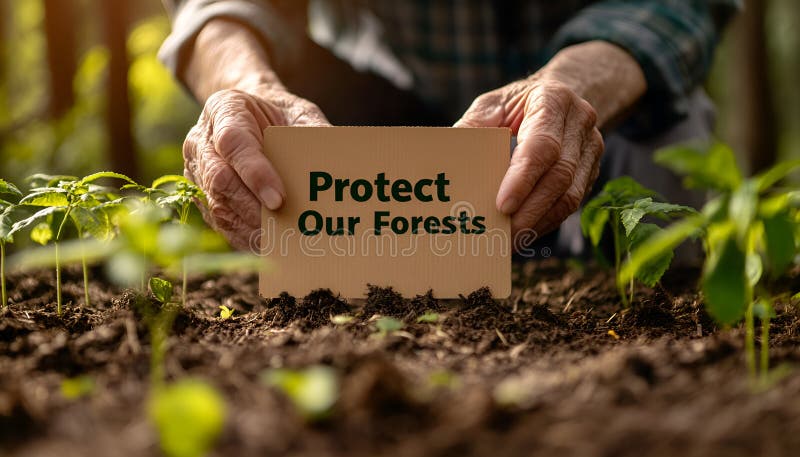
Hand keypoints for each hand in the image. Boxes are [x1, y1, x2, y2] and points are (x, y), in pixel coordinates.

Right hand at [182, 88, 329, 249]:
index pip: (233, 143)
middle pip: (220, 179)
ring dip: (248, 228)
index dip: (255, 173)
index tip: (279, 199)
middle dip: (253, 209)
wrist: (254, 113)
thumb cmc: (279, 114)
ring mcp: (197, 170)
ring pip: (217, 204)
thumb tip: (336, 163)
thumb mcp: (299, 113)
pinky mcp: (202, 195)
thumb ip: (313, 132)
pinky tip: (268, 246)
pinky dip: (243, 237)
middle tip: (283, 229)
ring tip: (279, 244)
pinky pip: (218, 220)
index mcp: (225, 109)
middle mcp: (203, 141)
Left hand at [455, 75, 602, 243]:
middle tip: (503, 235)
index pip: (543, 145)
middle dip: (530, 211)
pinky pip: (571, 204)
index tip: (502, 205)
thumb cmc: (518, 103)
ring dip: (539, 222)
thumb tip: (449, 160)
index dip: (523, 178)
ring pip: (570, 195)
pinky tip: (524, 234)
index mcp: (554, 101)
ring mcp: (591, 149)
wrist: (562, 94)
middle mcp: (579, 124)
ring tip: (510, 241)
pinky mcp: (591, 172)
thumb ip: (473, 127)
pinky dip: (546, 222)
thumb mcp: (493, 104)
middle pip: (559, 175)